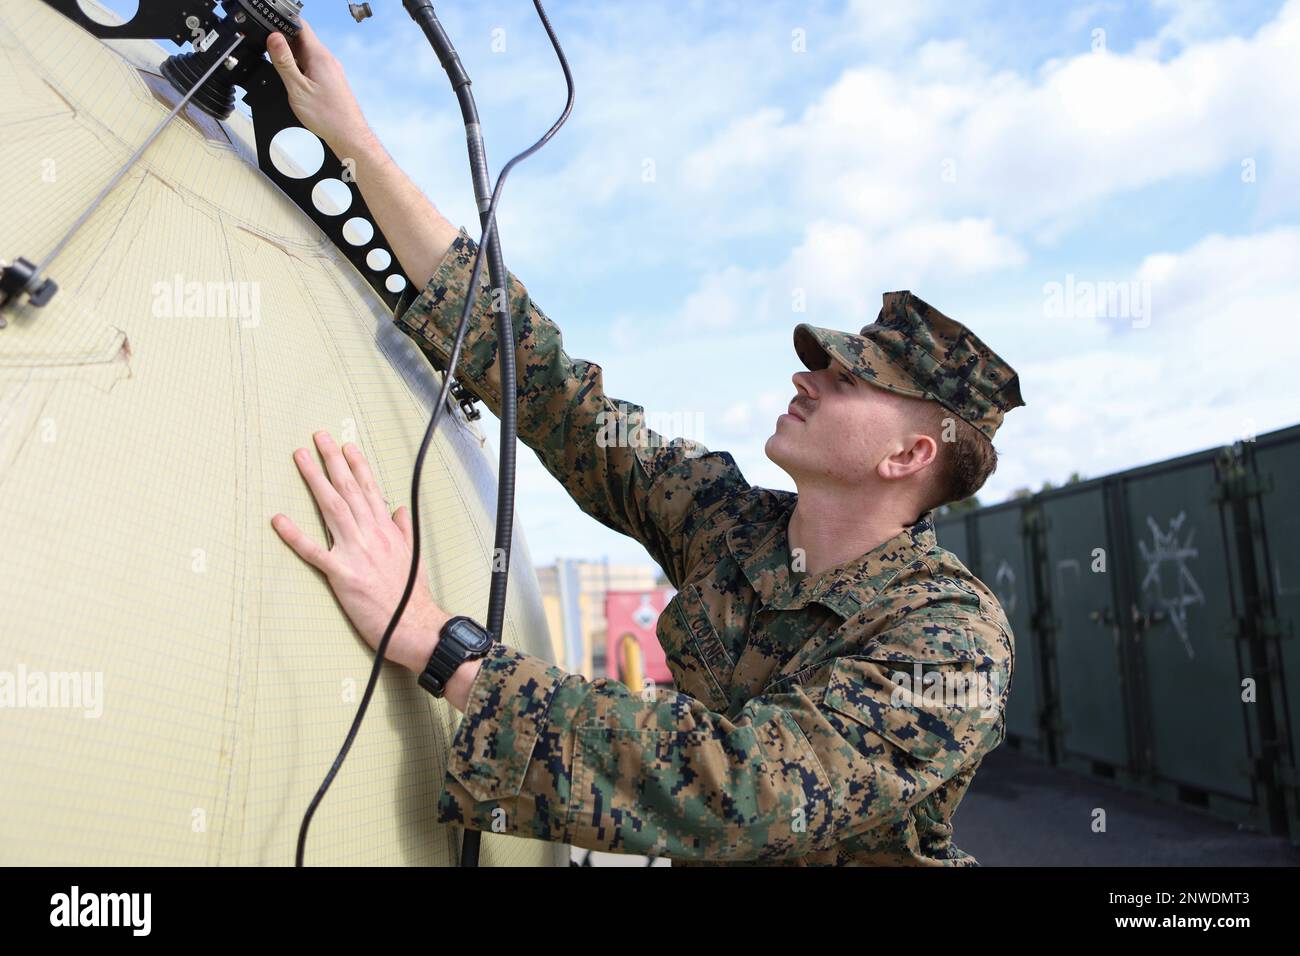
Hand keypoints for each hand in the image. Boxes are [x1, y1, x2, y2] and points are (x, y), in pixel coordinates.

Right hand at [266, 19, 371, 153]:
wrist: (349, 136)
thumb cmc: (328, 117)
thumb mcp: (297, 88)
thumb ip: (284, 62)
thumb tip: (273, 37)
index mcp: (319, 56)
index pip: (299, 25)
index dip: (281, 24)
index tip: (269, 34)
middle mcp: (327, 60)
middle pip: (300, 40)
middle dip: (284, 46)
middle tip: (274, 63)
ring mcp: (330, 70)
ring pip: (305, 55)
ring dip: (292, 61)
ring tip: (287, 79)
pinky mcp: (331, 80)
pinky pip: (311, 68)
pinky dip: (300, 72)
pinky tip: (297, 87)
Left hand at [272, 431, 447, 673]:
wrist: (415, 625)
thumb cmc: (411, 596)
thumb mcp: (413, 556)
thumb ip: (402, 531)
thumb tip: (396, 511)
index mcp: (387, 531)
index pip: (370, 489)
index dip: (357, 465)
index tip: (347, 446)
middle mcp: (372, 535)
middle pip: (348, 490)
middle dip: (332, 461)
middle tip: (318, 438)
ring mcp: (356, 553)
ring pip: (332, 509)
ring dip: (314, 481)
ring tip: (301, 459)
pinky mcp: (342, 575)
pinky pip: (314, 552)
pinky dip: (295, 535)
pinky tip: (279, 520)